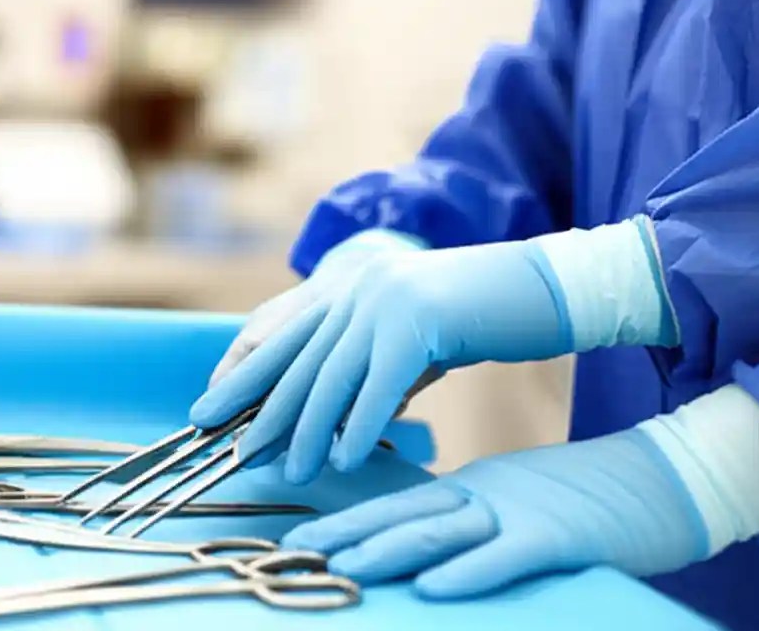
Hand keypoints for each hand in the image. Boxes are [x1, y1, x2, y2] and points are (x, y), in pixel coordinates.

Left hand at [191, 239, 573, 482]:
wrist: (551, 285)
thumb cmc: (485, 318)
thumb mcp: (415, 342)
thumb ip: (373, 368)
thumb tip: (336, 422)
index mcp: (354, 289)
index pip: (286, 338)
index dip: (243, 378)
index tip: (207, 414)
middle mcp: (360, 288)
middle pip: (298, 361)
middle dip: (263, 412)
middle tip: (237, 456)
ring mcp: (386, 298)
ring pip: (331, 376)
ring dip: (307, 430)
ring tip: (291, 473)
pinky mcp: (418, 317)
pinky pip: (378, 383)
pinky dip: (358, 425)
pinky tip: (344, 459)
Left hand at [283, 428, 707, 597]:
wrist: (664, 482)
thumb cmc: (585, 503)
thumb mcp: (513, 504)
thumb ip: (468, 521)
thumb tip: (425, 550)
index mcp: (469, 491)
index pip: (394, 507)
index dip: (344, 523)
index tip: (296, 540)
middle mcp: (481, 496)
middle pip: (401, 516)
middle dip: (344, 535)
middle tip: (293, 551)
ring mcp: (517, 512)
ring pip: (440, 532)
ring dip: (386, 550)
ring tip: (341, 566)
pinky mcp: (557, 535)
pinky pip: (506, 557)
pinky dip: (468, 573)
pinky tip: (433, 588)